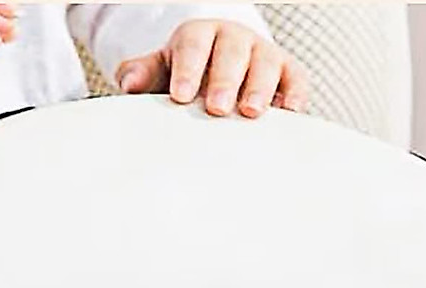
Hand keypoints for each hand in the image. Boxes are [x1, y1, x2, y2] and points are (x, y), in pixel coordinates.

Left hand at [116, 20, 308, 117]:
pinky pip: (296, 79)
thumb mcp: (165, 71)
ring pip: (266, 63)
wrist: (222, 74)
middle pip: (232, 52)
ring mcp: (264, 54)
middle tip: (217, 108)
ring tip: (251, 112)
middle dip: (225, 80)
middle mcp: (235, 39)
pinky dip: (295, 95)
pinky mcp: (289, 73)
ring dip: (260, 87)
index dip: (188, 68)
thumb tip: (128, 84)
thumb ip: (145, 75)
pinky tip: (289, 114)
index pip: (193, 45)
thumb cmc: (191, 76)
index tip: (180, 96)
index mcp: (200, 36)